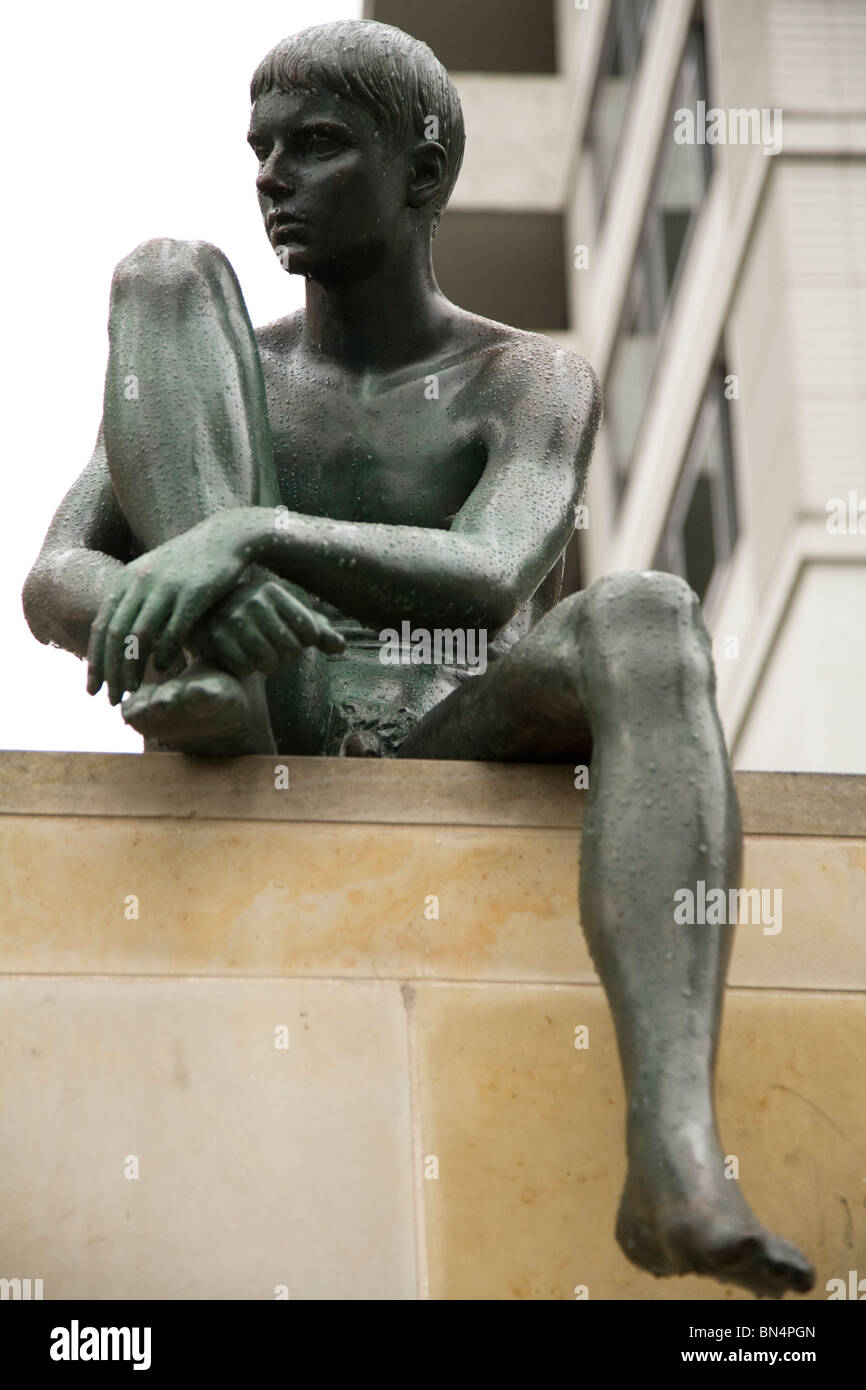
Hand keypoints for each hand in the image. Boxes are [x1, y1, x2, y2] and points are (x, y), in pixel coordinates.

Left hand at [87, 512, 251, 702]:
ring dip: (134, 668)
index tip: (92, 688)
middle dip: (111, 671)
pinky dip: (166, 652)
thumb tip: (115, 637)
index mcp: (126, 580)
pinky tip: (163, 669)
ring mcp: (166, 587)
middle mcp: (141, 582)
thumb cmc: (188, 564)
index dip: (95, 661)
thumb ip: (132, 603)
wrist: (224, 538)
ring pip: (141, 635)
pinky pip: (174, 629)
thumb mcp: (152, 576)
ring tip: (134, 691)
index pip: (101, 627)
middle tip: (113, 698)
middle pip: (117, 635)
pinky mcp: (193, 594)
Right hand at [193, 576, 344, 676]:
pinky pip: (244, 669)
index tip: (288, 635)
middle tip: (268, 646)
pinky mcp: (213, 638)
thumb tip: (341, 646)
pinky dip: (245, 669)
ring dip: (265, 665)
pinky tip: (239, 657)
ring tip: (255, 652)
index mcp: (272, 591)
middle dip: (284, 656)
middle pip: (290, 650)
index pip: (309, 631)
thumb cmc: (257, 618)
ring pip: (268, 662)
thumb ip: (318, 631)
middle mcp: (252, 601)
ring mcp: (230, 619)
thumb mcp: (287, 617)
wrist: (205, 617)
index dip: (303, 642)